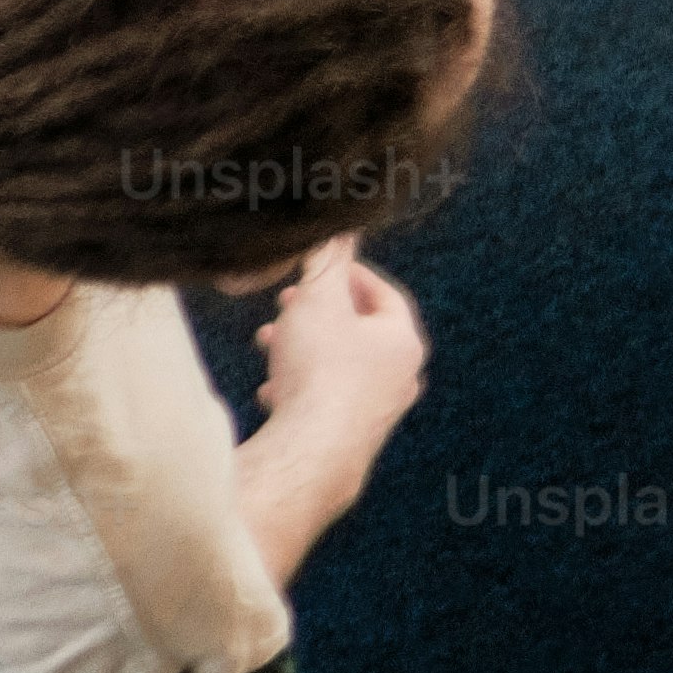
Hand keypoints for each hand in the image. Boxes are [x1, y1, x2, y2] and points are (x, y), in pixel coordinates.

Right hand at [253, 238, 425, 450]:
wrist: (315, 447)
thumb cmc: (320, 369)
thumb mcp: (317, 300)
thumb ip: (327, 260)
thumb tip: (338, 225)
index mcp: (403, 340)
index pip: (385, 294)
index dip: (351, 274)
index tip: (321, 266)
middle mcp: (402, 376)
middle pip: (361, 330)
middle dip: (319, 311)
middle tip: (288, 301)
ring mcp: (382, 408)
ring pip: (342, 364)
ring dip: (305, 347)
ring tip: (269, 341)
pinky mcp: (358, 433)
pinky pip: (331, 397)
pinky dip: (303, 384)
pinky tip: (274, 389)